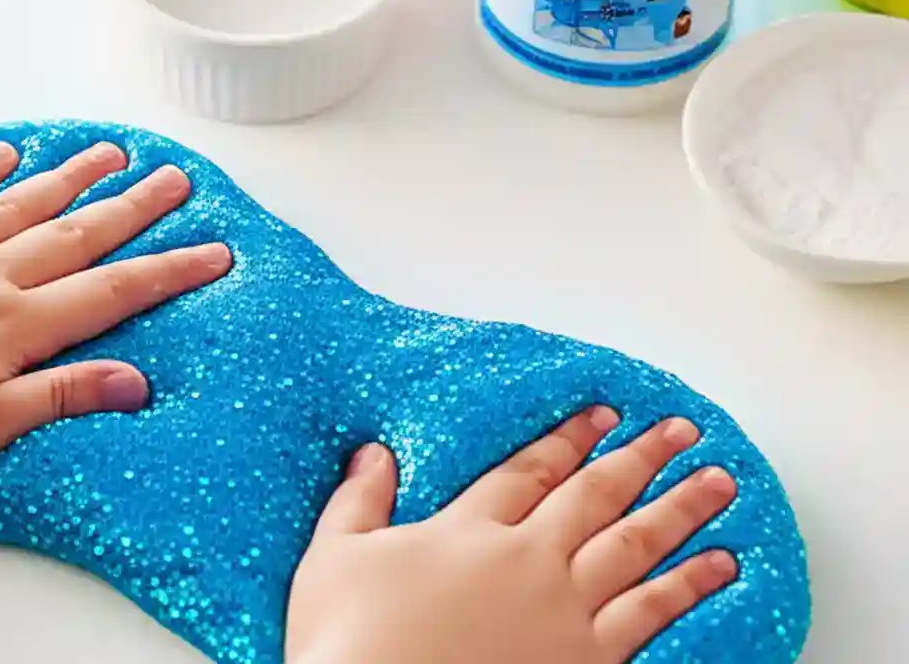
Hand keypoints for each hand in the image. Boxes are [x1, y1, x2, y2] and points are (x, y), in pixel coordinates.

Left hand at [0, 141, 230, 500]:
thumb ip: (58, 398)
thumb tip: (136, 382)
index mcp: (14, 327)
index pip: (110, 292)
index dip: (168, 272)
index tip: (216, 252)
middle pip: (75, 235)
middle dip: (132, 209)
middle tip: (178, 179)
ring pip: (19, 206)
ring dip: (69, 177)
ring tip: (111, 152)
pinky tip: (3, 153)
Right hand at [286, 409, 737, 663]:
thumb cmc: (348, 641)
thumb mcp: (333, 559)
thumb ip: (358, 502)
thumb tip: (373, 453)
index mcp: (469, 531)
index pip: (530, 471)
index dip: (569, 439)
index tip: (603, 415)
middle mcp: (526, 560)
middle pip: (595, 497)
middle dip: (641, 458)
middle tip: (683, 432)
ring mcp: (563, 611)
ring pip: (635, 547)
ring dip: (681, 510)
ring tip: (720, 485)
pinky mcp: (586, 660)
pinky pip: (651, 615)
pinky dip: (688, 587)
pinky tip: (721, 567)